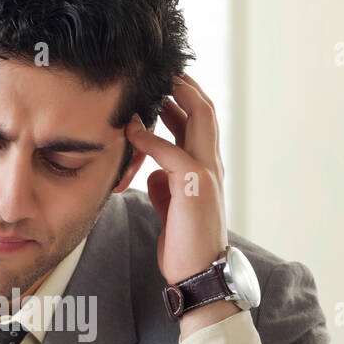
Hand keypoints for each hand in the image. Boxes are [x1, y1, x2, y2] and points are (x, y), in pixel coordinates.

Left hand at [124, 73, 236, 338]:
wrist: (199, 275)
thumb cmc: (185, 246)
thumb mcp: (173, 208)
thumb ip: (166, 186)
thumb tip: (153, 171)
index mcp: (207, 168)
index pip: (200, 122)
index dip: (184, 98)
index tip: (162, 83)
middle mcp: (212, 165)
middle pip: (205, 109)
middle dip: (184, 84)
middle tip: (159, 68)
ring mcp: (207, 173)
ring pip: (199, 118)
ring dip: (174, 96)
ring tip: (150, 82)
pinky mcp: (195, 187)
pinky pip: (171, 152)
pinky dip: (150, 138)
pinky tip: (132, 130)